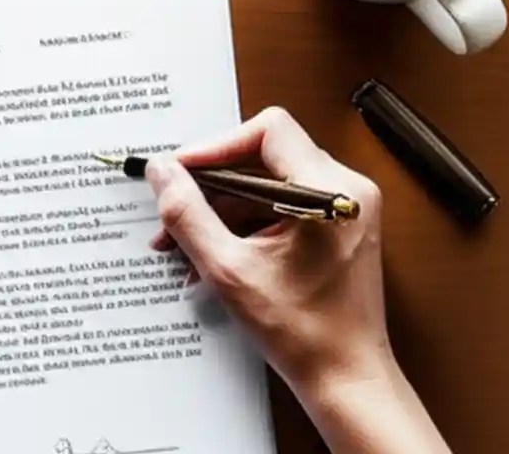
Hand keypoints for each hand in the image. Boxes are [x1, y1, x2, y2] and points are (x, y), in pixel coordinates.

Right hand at [146, 106, 386, 387]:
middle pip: (261, 158)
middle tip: (171, 210)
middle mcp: (344, 189)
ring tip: (181, 243)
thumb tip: (162, 173)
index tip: (180, 171)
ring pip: (265, 186)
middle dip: (209, 187)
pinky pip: (277, 208)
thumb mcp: (229, 270)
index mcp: (329, 189)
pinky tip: (209, 254)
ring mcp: (342, 207)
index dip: (215, 147)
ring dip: (220, 211)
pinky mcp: (334, 226)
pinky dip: (241, 226)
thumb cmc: (305, 334)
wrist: (346, 378)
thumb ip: (188, 214)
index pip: (267, 131)